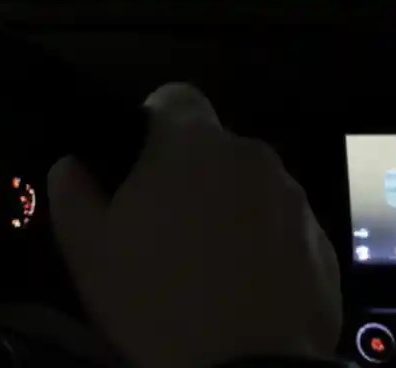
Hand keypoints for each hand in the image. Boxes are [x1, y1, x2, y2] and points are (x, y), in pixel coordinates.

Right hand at [48, 83, 341, 367]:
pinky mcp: (323, 246)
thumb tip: (71, 165)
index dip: (152, 123)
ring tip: (201, 266)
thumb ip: (71, 191)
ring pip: (249, 189)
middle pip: (213, 149)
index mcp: (191, 145)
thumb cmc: (154, 298)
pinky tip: (237, 290)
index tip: (137, 166)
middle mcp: (251, 158)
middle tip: (158, 228)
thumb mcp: (87, 249)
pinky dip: (260, 247)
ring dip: (226, 211)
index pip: (175, 96)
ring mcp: (294, 202)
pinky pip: (281, 229)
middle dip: (188, 176)